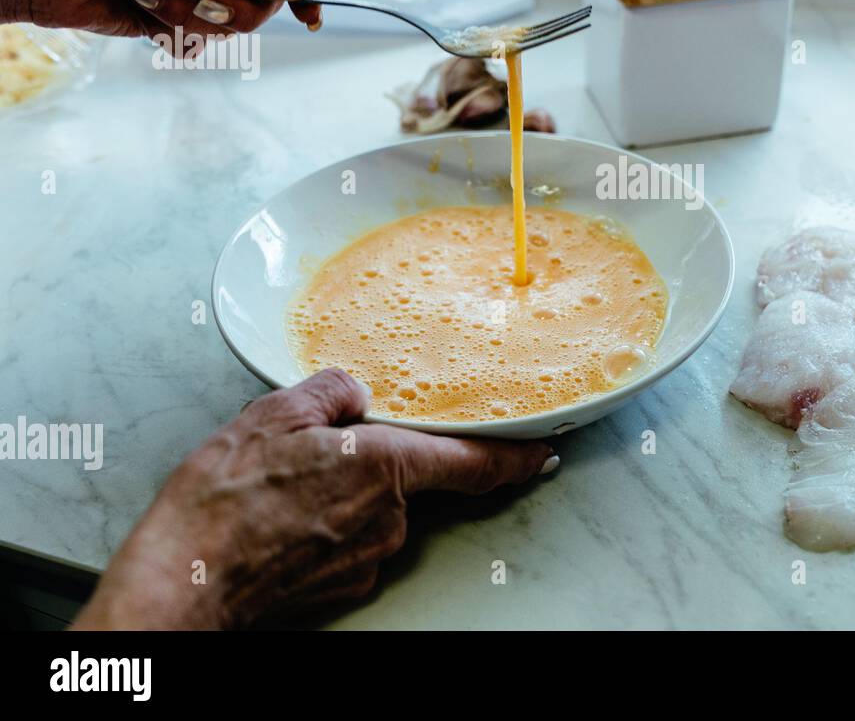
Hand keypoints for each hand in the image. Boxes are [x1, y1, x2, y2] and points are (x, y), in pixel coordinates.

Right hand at [71, 369, 557, 629]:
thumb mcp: (275, 413)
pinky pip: (353, 541)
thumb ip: (332, 392)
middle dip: (381, 463)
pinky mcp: (345, 585)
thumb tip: (356, 395)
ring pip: (379, 510)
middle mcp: (389, 518)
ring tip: (287, 489)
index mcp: (386, 467)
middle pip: (413, 481)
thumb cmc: (225, 498)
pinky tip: (286, 518)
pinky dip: (330, 525)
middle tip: (325, 456)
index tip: (544, 453)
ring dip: (350, 494)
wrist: (185, 579)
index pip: (474, 463)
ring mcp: (369, 558)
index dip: (516, 457)